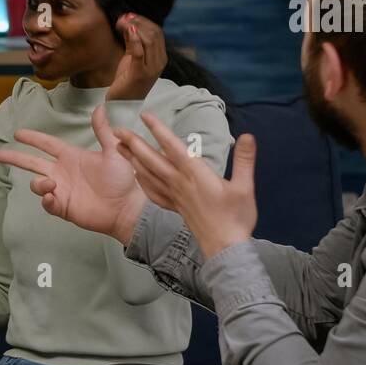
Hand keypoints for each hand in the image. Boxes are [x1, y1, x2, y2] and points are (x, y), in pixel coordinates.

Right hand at [0, 104, 146, 243]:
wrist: (127, 207)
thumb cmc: (123, 179)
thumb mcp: (113, 151)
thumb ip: (103, 131)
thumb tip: (100, 107)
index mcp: (71, 156)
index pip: (47, 144)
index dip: (33, 138)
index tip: (18, 133)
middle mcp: (62, 172)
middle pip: (32, 163)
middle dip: (15, 158)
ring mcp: (62, 190)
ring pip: (37, 184)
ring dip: (38, 183)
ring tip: (49, 185)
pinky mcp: (64, 207)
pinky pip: (47, 203)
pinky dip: (46, 200)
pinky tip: (51, 196)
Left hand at [107, 14, 166, 100]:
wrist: (122, 103)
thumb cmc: (127, 80)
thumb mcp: (131, 58)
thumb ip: (133, 42)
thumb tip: (129, 24)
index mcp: (160, 57)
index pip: (157, 32)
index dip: (143, 21)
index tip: (128, 16)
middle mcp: (159, 62)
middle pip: (154, 33)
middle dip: (138, 22)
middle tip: (122, 18)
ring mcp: (151, 69)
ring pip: (149, 40)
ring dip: (133, 27)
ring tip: (120, 23)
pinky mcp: (139, 74)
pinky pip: (139, 52)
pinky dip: (134, 38)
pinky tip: (126, 31)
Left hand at [113, 111, 257, 258]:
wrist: (224, 248)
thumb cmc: (236, 217)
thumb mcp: (245, 187)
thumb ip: (244, 160)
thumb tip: (248, 135)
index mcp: (195, 174)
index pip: (173, 146)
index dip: (158, 130)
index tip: (145, 116)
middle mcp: (180, 183)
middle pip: (152, 159)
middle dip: (134, 143)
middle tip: (117, 130)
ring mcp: (174, 196)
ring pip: (148, 174)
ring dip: (132, 159)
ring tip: (119, 147)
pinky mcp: (174, 208)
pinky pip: (153, 192)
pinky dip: (143, 181)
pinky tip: (138, 176)